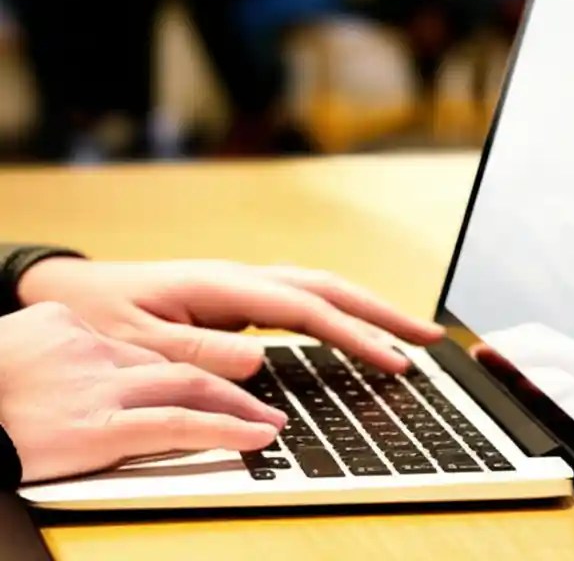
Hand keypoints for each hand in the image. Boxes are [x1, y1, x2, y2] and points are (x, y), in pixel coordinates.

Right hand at [0, 303, 284, 482]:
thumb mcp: (13, 351)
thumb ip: (53, 358)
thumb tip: (74, 378)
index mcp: (67, 328)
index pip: (139, 350)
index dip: (180, 372)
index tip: (208, 385)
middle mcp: (90, 350)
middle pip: (173, 363)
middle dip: (224, 386)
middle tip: (261, 403)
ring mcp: (96, 387)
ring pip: (187, 387)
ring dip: (237, 408)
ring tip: (269, 425)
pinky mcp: (96, 427)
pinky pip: (177, 425)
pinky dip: (223, 430)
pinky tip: (254, 439)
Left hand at [17, 259, 442, 379]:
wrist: (77, 290)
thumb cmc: (103, 317)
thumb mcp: (139, 343)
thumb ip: (197, 350)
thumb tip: (260, 359)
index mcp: (224, 284)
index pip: (307, 309)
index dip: (355, 335)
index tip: (393, 360)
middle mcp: (244, 276)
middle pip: (330, 287)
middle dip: (385, 312)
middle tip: (432, 338)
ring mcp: (247, 282)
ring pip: (323, 288)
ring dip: (371, 309)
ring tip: (412, 334)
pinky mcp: (244, 294)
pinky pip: (307, 298)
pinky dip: (343, 310)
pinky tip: (359, 327)